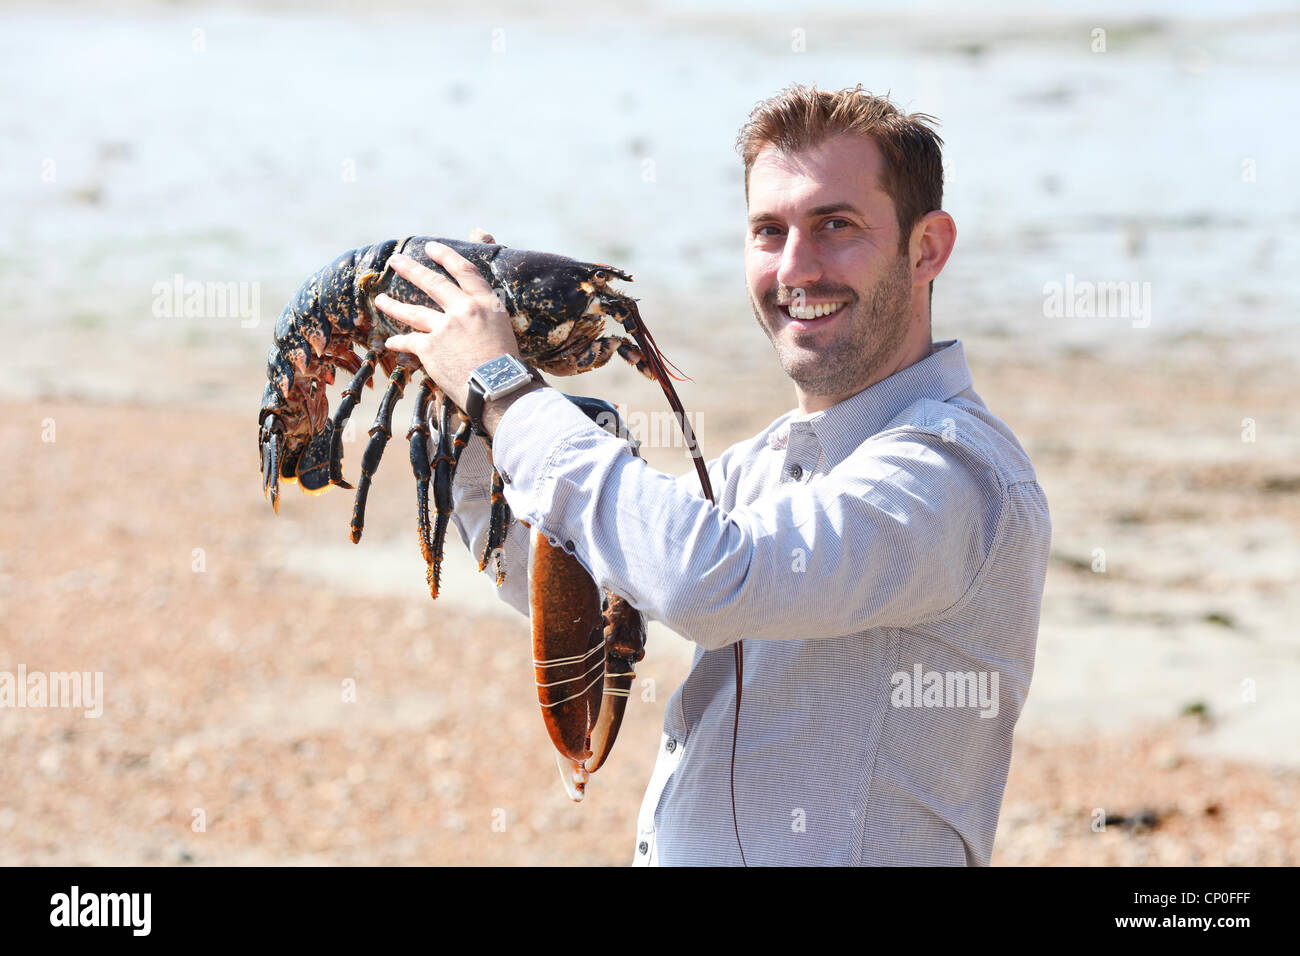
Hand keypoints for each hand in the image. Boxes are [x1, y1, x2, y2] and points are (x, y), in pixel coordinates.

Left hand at [377, 239, 525, 415]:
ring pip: (413, 311)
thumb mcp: (502, 329)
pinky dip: (399, 342)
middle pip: (433, 283)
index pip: (465, 271)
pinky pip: (409, 341)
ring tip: (380, 299)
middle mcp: (464, 309)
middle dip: (412, 269)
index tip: (431, 248)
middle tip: (396, 261)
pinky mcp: (430, 347)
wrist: (499, 389)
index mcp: (486, 303)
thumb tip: (472, 309)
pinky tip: (390, 341)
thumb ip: (486, 314)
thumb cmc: (506, 365)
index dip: (446, 256)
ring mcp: (445, 327)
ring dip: (393, 305)